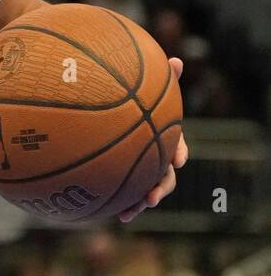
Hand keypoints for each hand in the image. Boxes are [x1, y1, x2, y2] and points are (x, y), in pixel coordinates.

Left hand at [119, 58, 187, 223]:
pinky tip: (116, 215)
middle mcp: (154, 153)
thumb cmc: (124, 98)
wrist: (97, 117)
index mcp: (161, 135)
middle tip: (153, 195)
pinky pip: (125, 194)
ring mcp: (139, 167)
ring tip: (135, 209)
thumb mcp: (140, 88)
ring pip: (147, 187)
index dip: (178, 152)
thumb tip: (177, 59)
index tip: (177, 159)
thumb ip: (158, 78)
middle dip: (162, 185)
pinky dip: (123, 205)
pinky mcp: (123, 178)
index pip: (176, 144)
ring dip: (143, 200)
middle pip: (165, 173)